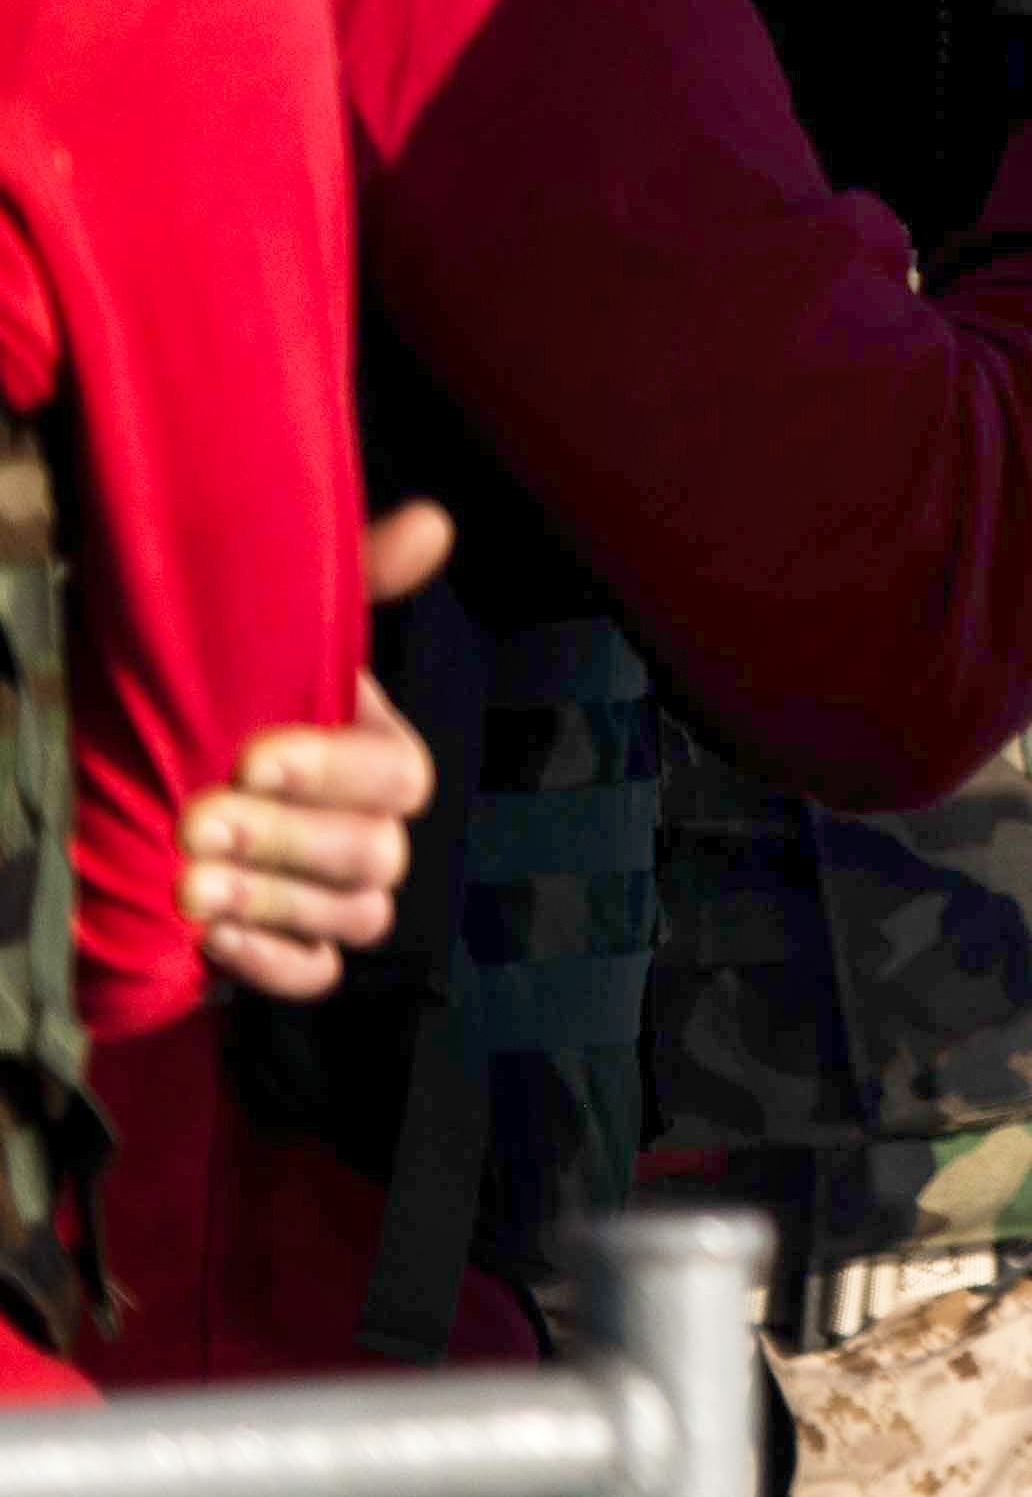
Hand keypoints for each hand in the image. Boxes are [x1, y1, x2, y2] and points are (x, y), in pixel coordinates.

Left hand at [185, 500, 453, 999]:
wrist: (135, 765)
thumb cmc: (212, 691)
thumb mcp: (270, 625)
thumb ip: (355, 576)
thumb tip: (432, 522)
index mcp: (375, 750)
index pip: (398, 777)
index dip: (331, 772)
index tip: (249, 756)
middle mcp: (368, 827)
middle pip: (374, 854)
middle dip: (284, 842)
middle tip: (196, 824)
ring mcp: (332, 896)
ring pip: (353, 917)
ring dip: (271, 904)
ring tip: (187, 888)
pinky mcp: (288, 949)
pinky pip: (315, 974)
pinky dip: (273, 962)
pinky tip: (213, 941)